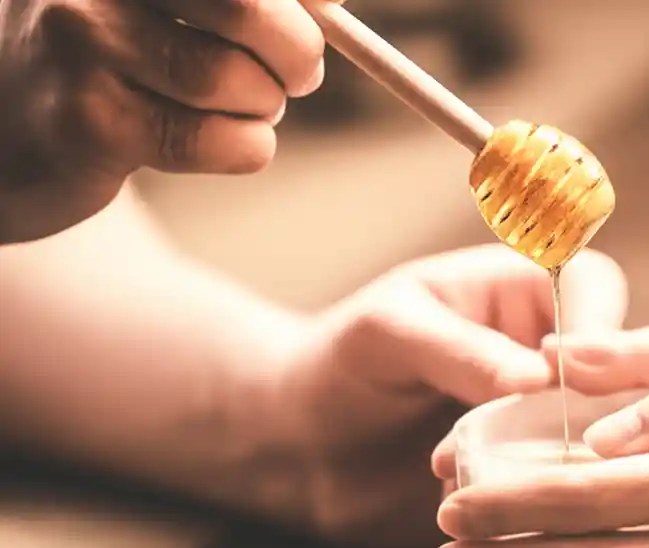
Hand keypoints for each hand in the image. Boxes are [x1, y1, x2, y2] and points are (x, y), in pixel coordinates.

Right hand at [0, 0, 324, 242]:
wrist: (10, 136)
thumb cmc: (112, 55)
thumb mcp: (166, 2)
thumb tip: (332, 0)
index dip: (302, 0)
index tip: (328, 9)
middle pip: (253, 6)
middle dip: (298, 51)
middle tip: (299, 73)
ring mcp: (82, 43)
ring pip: (240, 81)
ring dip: (264, 107)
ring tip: (238, 105)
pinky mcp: (91, 122)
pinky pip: (224, 141)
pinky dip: (248, 147)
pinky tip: (219, 141)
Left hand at [265, 246, 626, 547]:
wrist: (302, 451)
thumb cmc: (342, 363)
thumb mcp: (391, 334)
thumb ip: (461, 349)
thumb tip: (536, 377)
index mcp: (528, 292)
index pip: (596, 296)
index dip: (598, 339)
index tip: (562, 385)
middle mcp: (554, 359)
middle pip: (617, 376)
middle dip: (585, 418)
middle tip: (533, 452)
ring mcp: (552, 424)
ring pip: (600, 446)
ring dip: (556, 475)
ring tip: (488, 493)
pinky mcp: (538, 485)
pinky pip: (566, 500)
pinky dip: (541, 519)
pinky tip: (495, 532)